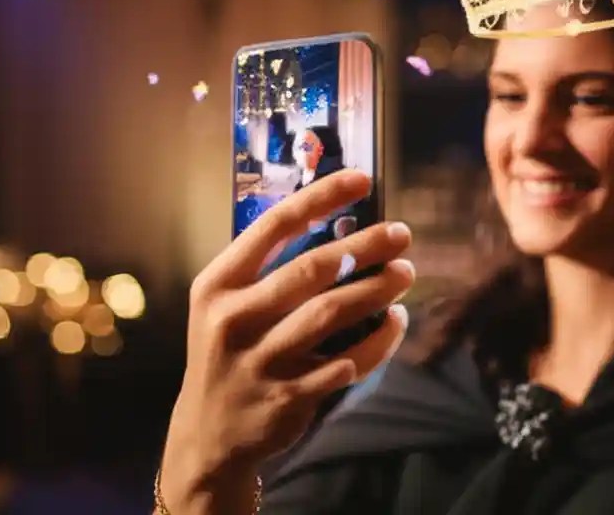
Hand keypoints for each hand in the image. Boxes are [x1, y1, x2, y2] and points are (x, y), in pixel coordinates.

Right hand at [160, 170, 412, 514]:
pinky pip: (347, 363)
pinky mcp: (287, 398)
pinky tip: (395, 322)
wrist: (208, 434)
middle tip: (402, 234)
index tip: (363, 179)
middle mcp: (234, 319)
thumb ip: (267, 268)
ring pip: (330, 314)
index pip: (274, 225)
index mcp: (218, 284)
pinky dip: (378, 342)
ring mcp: (260, 362)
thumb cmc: (230, 350)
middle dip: (364, 246)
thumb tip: (338, 223)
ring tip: (405, 273)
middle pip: (311, 269)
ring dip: (376, 290)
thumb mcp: (225, 304)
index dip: (322, 198)